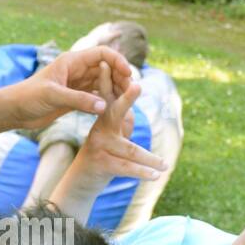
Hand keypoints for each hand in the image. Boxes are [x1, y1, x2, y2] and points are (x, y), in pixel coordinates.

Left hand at [3, 45, 134, 131]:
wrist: (13, 111)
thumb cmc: (27, 98)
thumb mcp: (53, 97)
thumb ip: (78, 100)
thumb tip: (104, 105)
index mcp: (71, 62)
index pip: (102, 54)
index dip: (118, 62)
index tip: (129, 75)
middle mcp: (76, 71)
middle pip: (106, 68)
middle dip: (121, 77)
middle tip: (132, 92)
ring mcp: (77, 85)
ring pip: (103, 83)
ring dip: (116, 90)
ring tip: (127, 101)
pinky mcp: (75, 98)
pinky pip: (96, 97)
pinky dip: (107, 101)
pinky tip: (115, 110)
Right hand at [75, 63, 167, 184]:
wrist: (79, 182)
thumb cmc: (103, 156)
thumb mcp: (113, 139)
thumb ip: (122, 124)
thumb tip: (130, 115)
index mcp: (103, 120)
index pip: (108, 97)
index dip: (109, 80)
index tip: (107, 63)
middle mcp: (98, 130)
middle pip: (116, 112)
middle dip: (127, 98)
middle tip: (137, 85)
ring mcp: (99, 146)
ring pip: (130, 150)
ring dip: (150, 159)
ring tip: (165, 165)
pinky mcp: (101, 163)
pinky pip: (127, 168)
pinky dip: (143, 172)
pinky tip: (156, 175)